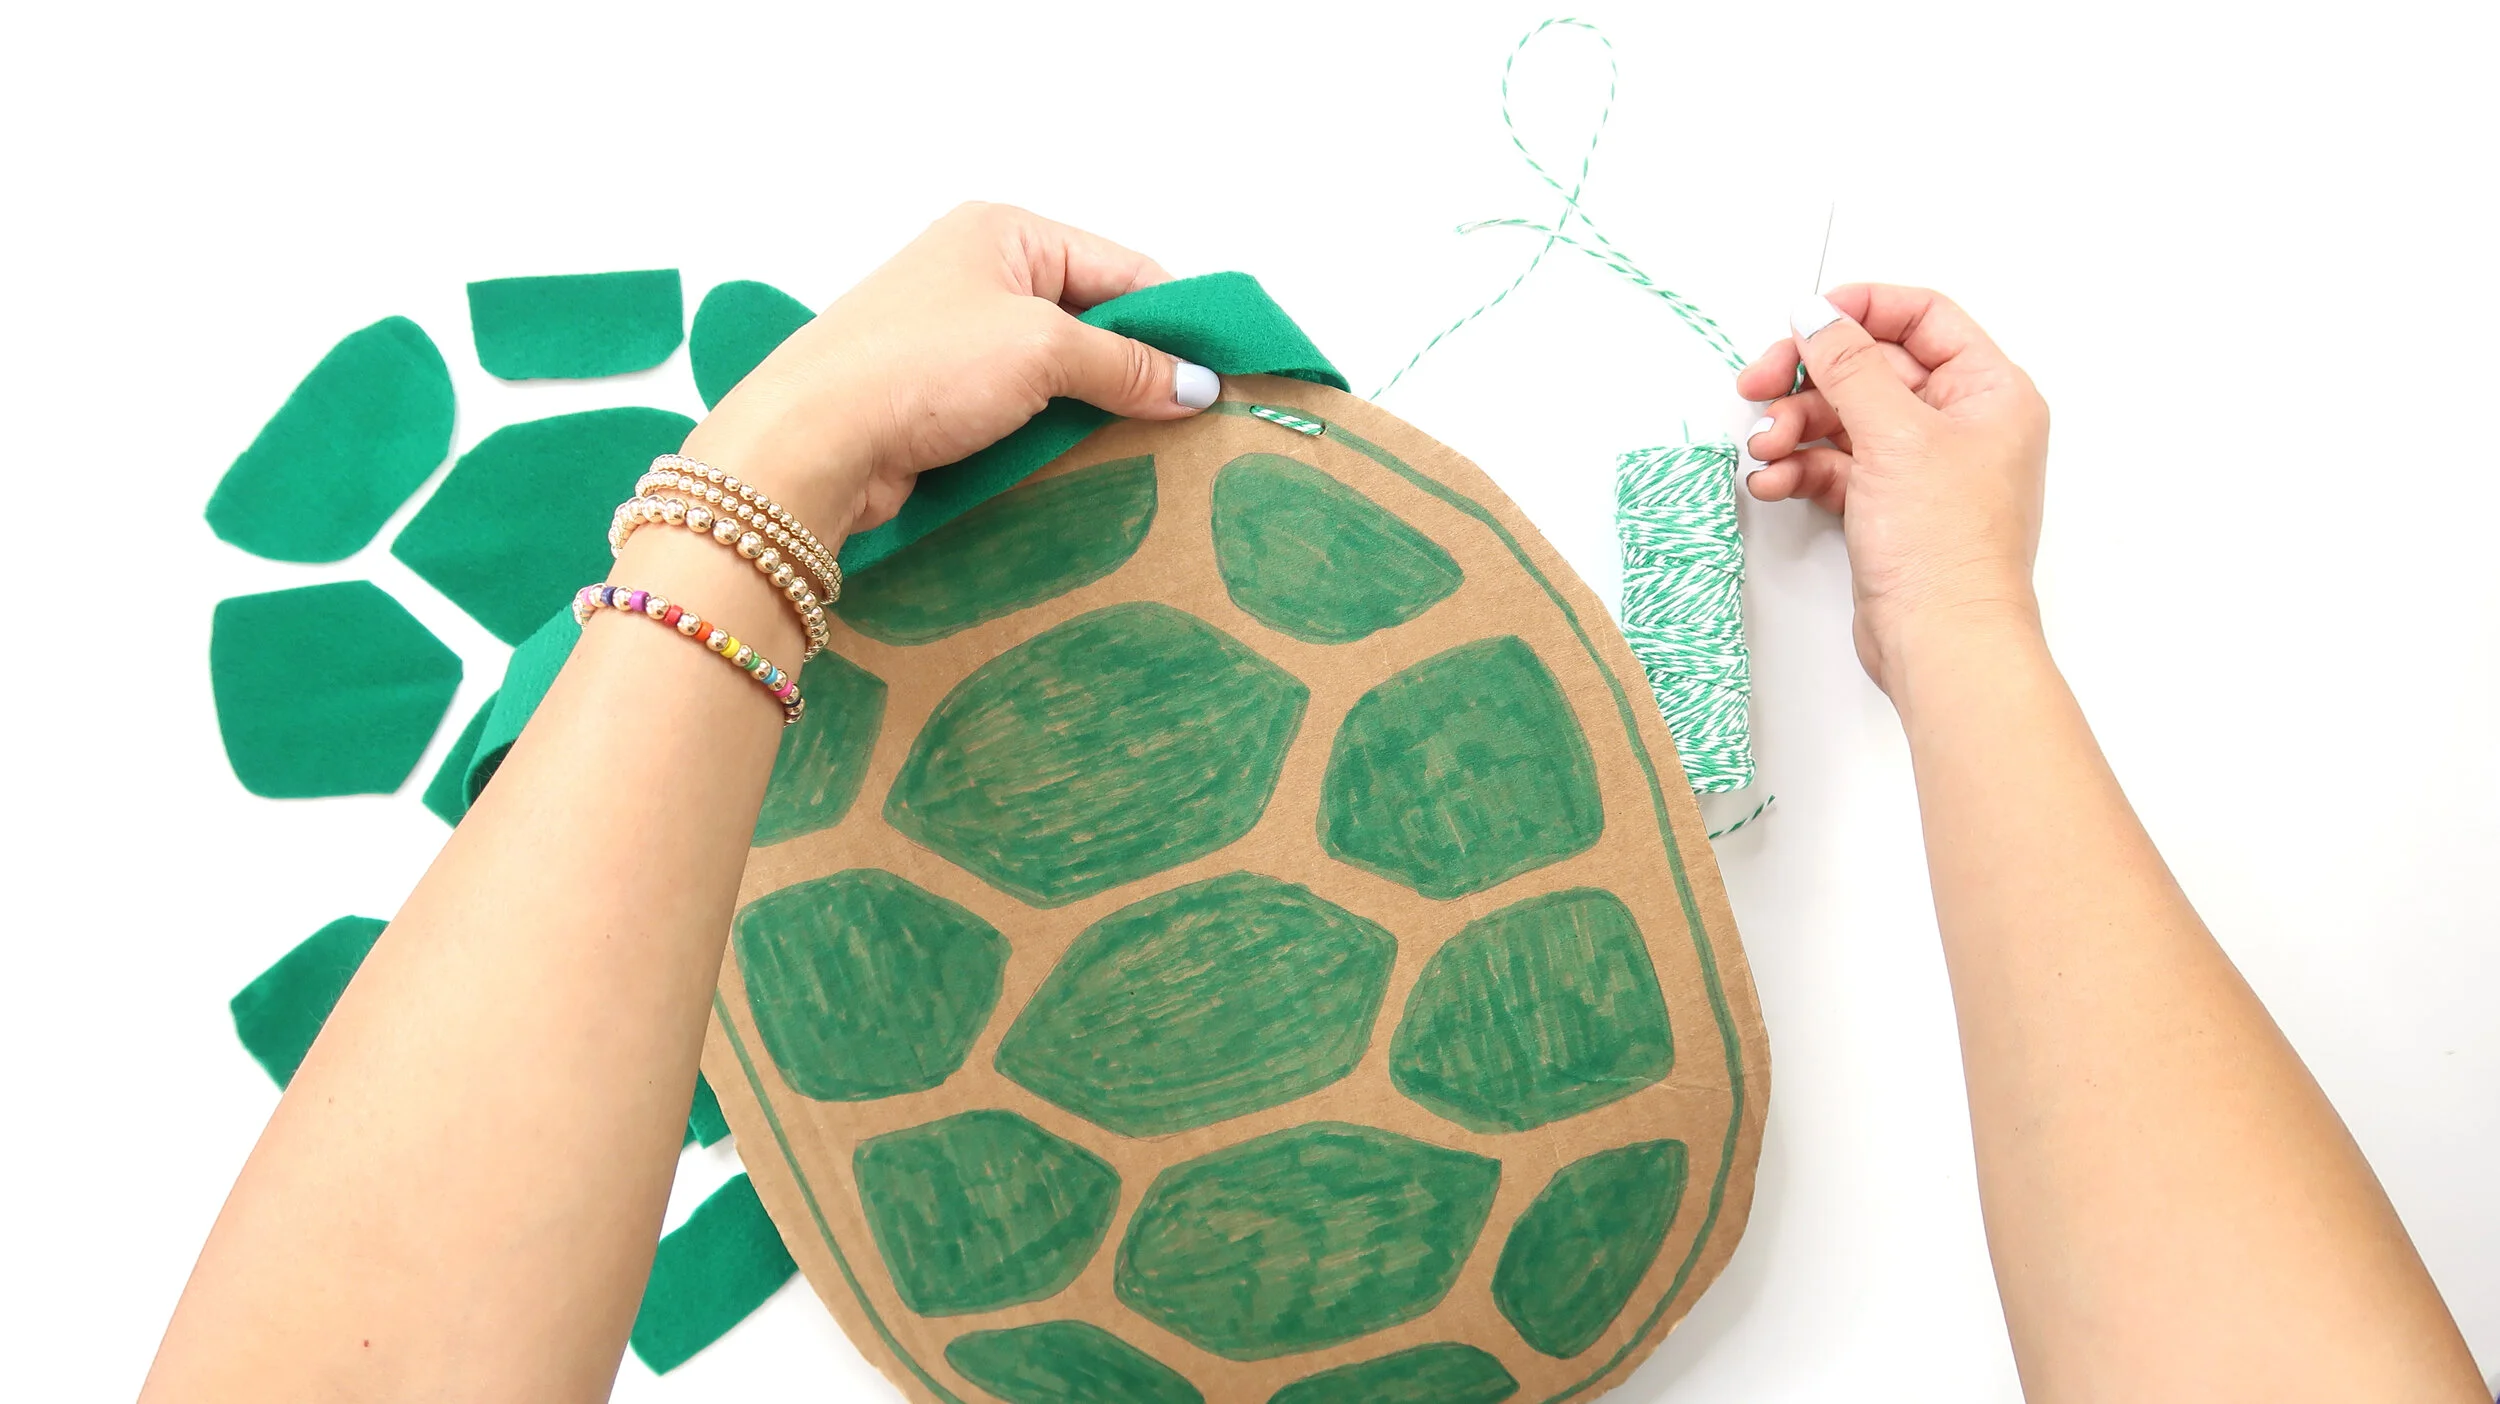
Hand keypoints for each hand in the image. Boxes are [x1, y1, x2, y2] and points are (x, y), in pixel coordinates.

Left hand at [679, 202, 1218, 540]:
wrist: (810, 442)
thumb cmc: (917, 368)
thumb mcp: (1043, 351)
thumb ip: (1127, 365)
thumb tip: (1196, 386)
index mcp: (1006, 233)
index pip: (1123, 268)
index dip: (1178, 321)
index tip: (1225, 376)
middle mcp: (980, 274)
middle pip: (1095, 319)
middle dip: (1141, 368)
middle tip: (1196, 420)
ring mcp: (958, 337)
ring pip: (1060, 372)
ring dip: (1099, 409)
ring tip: (1152, 448)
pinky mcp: (941, 398)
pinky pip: (1023, 411)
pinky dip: (1057, 435)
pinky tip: (1090, 465)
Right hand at [1736, 285, 2049, 690]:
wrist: (1942, 644)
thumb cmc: (1945, 544)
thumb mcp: (1894, 435)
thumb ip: (1849, 366)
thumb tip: (1814, 315)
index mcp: (1988, 390)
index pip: (1923, 317)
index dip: (1859, 310)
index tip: (1802, 321)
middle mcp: (1960, 422)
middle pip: (1871, 368)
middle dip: (1808, 379)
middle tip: (1755, 385)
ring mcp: (1921, 466)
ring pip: (1844, 418)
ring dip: (1795, 428)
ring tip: (1764, 451)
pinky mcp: (1887, 506)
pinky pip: (1835, 466)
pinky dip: (1800, 469)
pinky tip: (1771, 483)